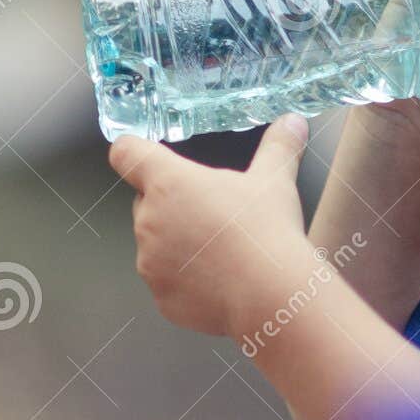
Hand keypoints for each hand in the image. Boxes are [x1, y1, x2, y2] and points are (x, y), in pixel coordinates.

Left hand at [108, 114, 318, 339]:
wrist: (270, 294)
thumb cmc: (267, 233)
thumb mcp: (276, 181)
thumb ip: (280, 146)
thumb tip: (293, 122)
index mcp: (169, 183)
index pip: (126, 153)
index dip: (134, 150)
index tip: (144, 152)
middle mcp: (149, 221)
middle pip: (146, 202)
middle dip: (172, 204)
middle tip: (214, 211)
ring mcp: (150, 263)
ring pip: (156, 245)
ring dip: (179, 243)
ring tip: (223, 250)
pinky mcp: (161, 297)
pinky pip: (168, 282)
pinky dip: (188, 281)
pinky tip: (222, 279)